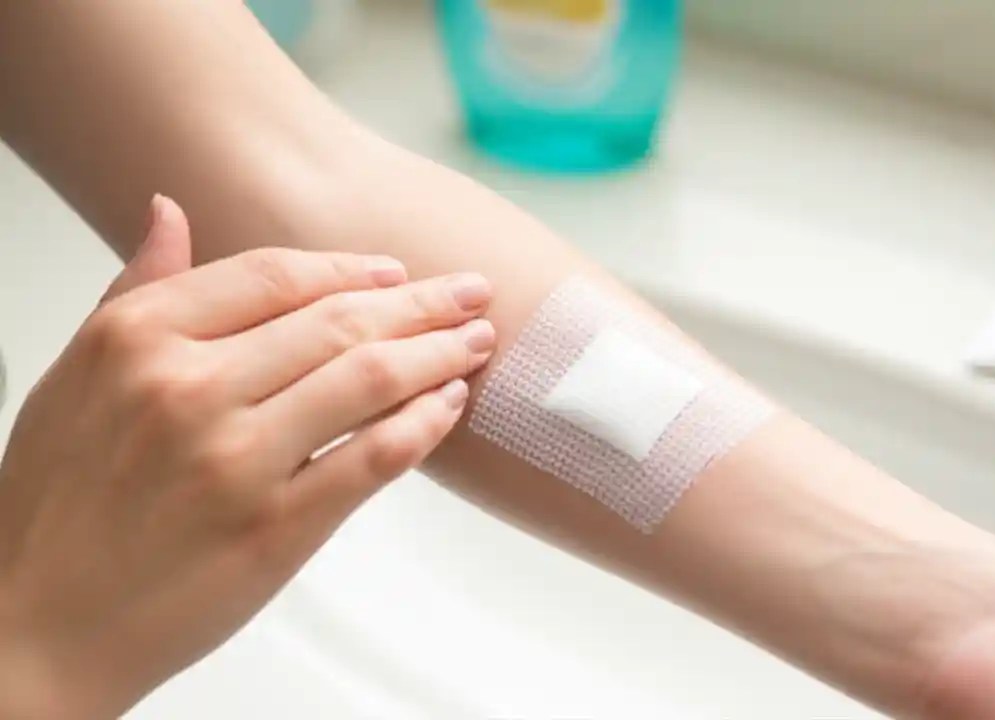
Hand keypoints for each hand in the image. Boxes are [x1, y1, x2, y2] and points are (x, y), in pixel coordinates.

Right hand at [0, 196, 495, 718]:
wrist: (38, 626)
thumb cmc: (55, 504)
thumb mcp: (73, 379)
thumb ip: (135, 292)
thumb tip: (171, 211)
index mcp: (136, 339)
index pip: (272, 276)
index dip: (348, 268)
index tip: (396, 272)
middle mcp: (187, 388)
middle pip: (336, 321)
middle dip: (420, 303)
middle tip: (470, 291)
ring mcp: (236, 459)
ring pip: (367, 379)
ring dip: (437, 353)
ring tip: (477, 341)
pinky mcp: (275, 528)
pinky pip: (373, 458)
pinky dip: (424, 424)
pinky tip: (449, 404)